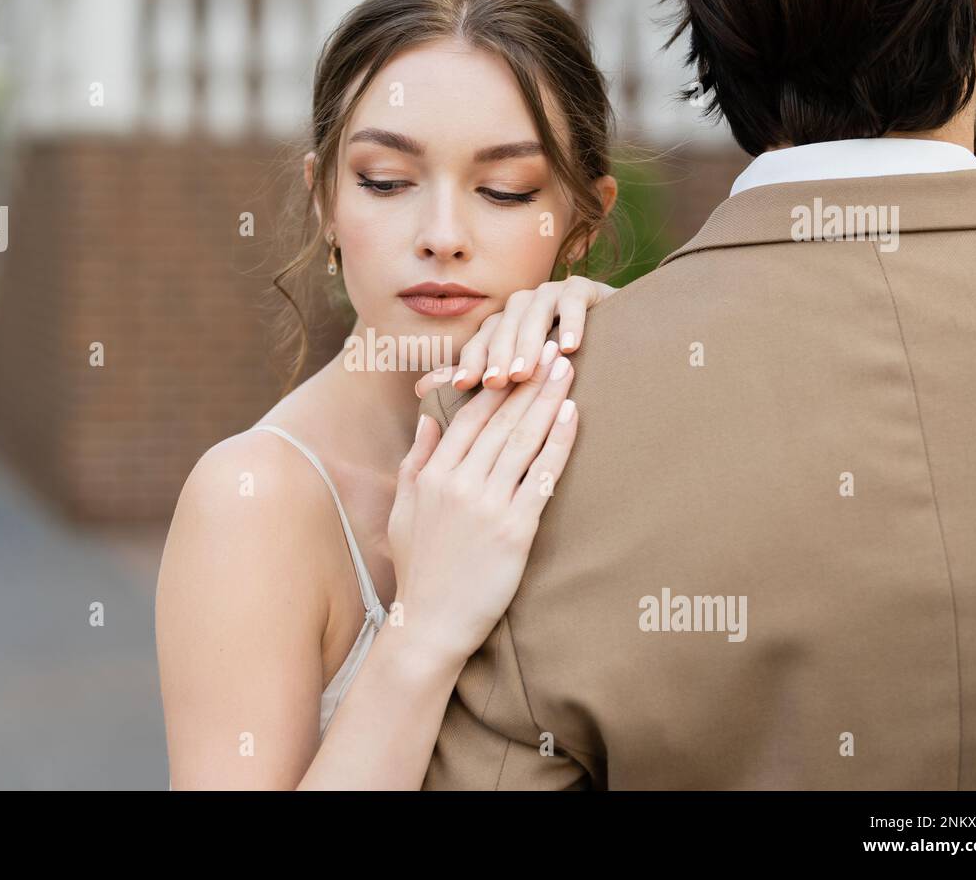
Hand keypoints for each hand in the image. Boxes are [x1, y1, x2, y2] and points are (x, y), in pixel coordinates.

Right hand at [387, 349, 577, 666]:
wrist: (429, 625)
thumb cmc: (419, 571)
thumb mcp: (403, 511)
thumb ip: (415, 462)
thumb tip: (428, 421)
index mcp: (432, 474)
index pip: (469, 416)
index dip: (496, 382)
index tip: (517, 356)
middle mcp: (458, 483)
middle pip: (501, 420)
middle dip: (530, 380)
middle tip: (554, 349)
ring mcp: (487, 505)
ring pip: (522, 440)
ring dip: (548, 401)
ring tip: (567, 370)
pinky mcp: (514, 530)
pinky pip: (541, 478)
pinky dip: (558, 444)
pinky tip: (572, 418)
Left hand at [415, 276, 615, 398]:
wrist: (616, 346)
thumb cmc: (557, 368)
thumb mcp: (517, 376)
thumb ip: (475, 378)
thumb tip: (420, 388)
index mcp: (503, 325)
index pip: (481, 341)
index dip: (471, 361)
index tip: (464, 386)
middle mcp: (523, 306)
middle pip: (504, 326)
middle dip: (499, 355)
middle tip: (497, 382)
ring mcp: (553, 294)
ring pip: (534, 313)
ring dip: (529, 342)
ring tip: (527, 371)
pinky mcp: (585, 289)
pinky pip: (574, 300)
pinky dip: (572, 321)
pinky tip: (572, 347)